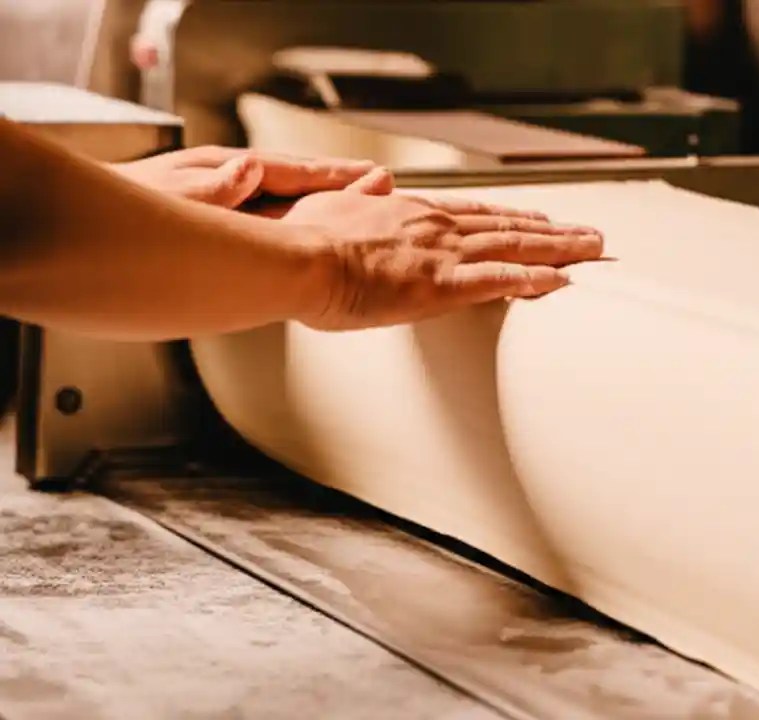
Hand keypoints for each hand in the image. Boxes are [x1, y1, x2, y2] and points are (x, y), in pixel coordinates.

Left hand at [112, 146, 390, 207]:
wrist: (83, 228)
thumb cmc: (121, 216)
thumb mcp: (172, 201)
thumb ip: (214, 190)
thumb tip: (251, 169)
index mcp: (226, 174)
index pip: (294, 173)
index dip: (337, 178)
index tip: (373, 179)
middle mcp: (228, 179)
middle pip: (296, 178)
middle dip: (339, 181)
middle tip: (380, 184)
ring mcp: (221, 195)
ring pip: (283, 193)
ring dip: (320, 197)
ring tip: (354, 199)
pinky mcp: (212, 215)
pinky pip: (266, 211)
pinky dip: (292, 213)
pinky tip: (301, 224)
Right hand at [285, 170, 603, 329]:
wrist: (298, 260)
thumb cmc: (303, 239)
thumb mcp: (329, 204)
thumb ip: (356, 193)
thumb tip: (371, 181)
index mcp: (410, 212)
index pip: (475, 212)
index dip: (511, 217)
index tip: (539, 219)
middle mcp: (436, 227)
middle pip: (507, 226)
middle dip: (552, 231)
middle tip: (587, 234)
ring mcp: (443, 254)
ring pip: (515, 248)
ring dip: (559, 249)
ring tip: (592, 250)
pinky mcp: (442, 286)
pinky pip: (501, 281)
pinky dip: (535, 280)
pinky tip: (562, 281)